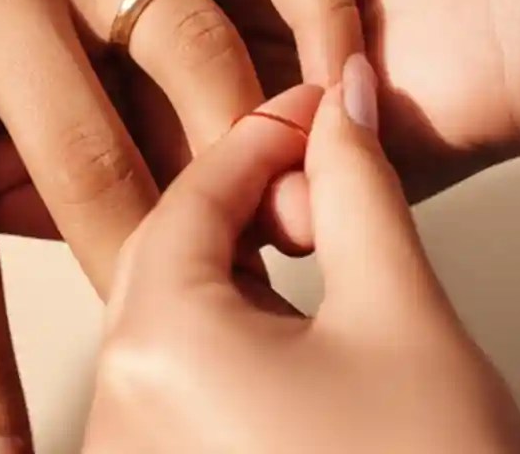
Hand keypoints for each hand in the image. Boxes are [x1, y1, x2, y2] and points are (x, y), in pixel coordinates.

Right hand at [0, 0, 519, 254]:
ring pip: (140, 166)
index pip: (95, 34)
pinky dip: (135, 209)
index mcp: (207, 7)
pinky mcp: (295, 193)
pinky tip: (59, 206)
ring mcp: (254, 140)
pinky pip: (204, 212)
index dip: (30, 52)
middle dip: (28, 131)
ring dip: (64, 179)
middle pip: (105, 108)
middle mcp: (221, 80)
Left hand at [84, 65, 519, 453]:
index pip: (191, 198)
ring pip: (168, 320)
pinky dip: (226, 340)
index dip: (261, 137)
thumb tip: (346, 105)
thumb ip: (359, 192)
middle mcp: (115, 415)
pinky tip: (290, 330)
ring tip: (319, 247)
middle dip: (246, 205)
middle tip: (325, 172)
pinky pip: (174, 384)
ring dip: (236, 271)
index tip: (318, 110)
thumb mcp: (405, 316)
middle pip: (166, 256)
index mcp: (157, 354)